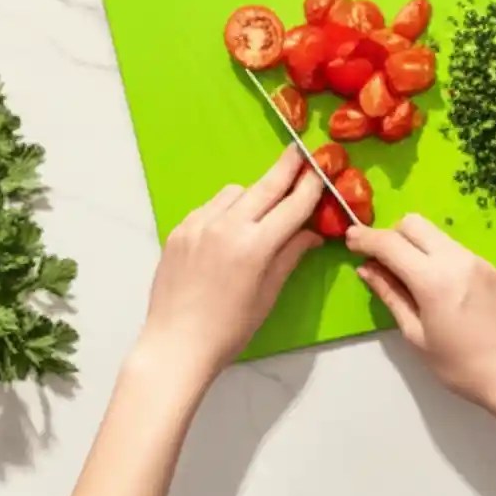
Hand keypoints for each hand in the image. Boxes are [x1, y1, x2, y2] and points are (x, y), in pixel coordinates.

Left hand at [138, 148, 322, 381]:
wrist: (176, 344)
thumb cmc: (229, 329)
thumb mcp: (267, 294)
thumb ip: (289, 255)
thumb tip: (311, 232)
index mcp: (254, 247)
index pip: (291, 206)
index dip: (309, 186)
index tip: (320, 168)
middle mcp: (226, 227)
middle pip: (264, 187)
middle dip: (285, 168)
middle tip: (299, 150)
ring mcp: (198, 225)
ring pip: (234, 193)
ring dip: (254, 193)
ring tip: (261, 209)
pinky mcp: (179, 230)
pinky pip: (210, 207)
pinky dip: (226, 209)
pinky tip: (230, 227)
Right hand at [346, 214, 495, 407]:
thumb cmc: (460, 366)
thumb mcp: (416, 336)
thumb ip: (391, 296)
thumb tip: (367, 269)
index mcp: (435, 280)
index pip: (391, 243)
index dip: (365, 238)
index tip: (349, 241)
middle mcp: (457, 259)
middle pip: (413, 223)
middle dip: (390, 234)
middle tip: (379, 260)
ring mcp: (476, 260)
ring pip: (434, 233)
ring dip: (413, 242)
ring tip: (405, 274)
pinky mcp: (489, 266)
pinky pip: (452, 247)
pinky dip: (433, 253)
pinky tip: (432, 282)